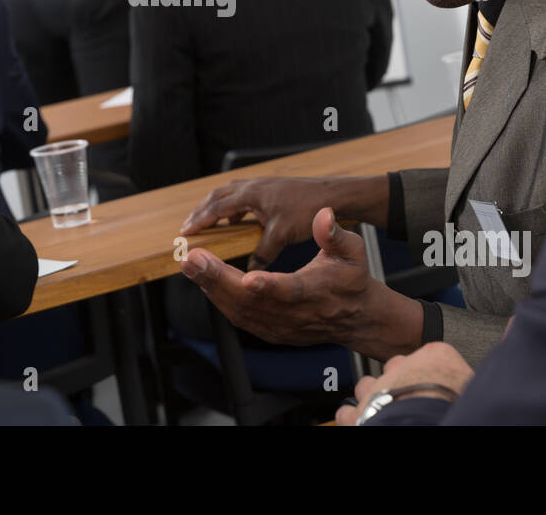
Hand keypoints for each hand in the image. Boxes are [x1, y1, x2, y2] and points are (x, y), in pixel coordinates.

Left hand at [179, 207, 422, 356]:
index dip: (269, 286)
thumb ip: (335, 234)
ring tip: (191, 265)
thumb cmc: (352, 279)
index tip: (248, 278)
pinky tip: (204, 280)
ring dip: (212, 287)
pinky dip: (219, 298)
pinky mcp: (269, 331)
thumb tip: (324, 215)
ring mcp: (279, 326)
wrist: (354, 316)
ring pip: (238, 310)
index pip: (289, 290)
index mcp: (314, 292)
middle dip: (218, 279)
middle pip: (250, 301)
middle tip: (193, 259)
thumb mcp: (353, 252)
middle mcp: (293, 314)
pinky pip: (238, 316)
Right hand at [181, 176, 373, 270]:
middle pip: (218, 196)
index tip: (185, 232)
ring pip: (230, 194)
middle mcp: (253, 185)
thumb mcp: (282, 235)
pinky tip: (238, 221)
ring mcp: (262, 185)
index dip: (200, 220)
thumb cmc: (307, 209)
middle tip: (188, 226)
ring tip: (208, 223)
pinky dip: (233, 208)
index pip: (217, 206)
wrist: (332, 195)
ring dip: (216, 208)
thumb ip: (263, 253)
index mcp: (251, 194)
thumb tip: (251, 272)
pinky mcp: (271, 189)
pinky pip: (242, 196)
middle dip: (201, 211)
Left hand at [335, 343, 474, 425]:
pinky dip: (352, 417)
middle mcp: (402, 366)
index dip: (434, 374)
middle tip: (412, 400)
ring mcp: (379, 387)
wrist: (428, 420)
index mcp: (436, 357)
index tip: (439, 384)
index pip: (434, 357)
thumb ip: (472, 374)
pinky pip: (347, 412)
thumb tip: (503, 352)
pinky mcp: (359, 411)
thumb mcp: (475, 382)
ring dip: (373, 396)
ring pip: (368, 384)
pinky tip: (361, 422)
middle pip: (397, 367)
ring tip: (383, 410)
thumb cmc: (454, 403)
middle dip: (401, 382)